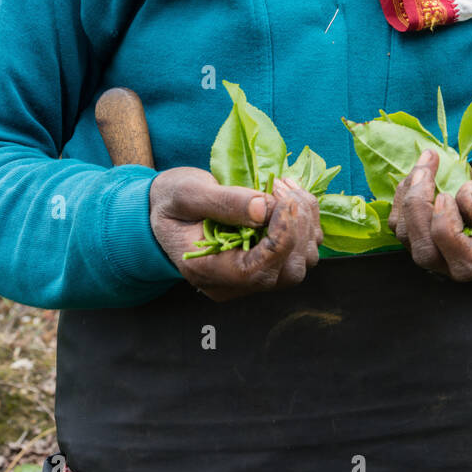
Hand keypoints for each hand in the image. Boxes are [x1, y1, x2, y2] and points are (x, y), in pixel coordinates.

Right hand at [149, 168, 322, 301]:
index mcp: (207, 270)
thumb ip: (223, 202)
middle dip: (296, 227)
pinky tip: (289, 194)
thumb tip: (264, 209)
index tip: (284, 200)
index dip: (281, 238)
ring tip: (284, 188)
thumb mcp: (187, 194)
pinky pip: (302, 249)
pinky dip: (305, 220)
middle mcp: (234, 283)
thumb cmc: (170, 202)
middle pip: (287, 272)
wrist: (165, 211)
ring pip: (301, 261)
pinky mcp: (268, 262)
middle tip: (281, 188)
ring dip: (305, 221)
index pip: (257, 271)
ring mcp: (253, 276)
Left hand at [388, 146, 471, 281]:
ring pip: (409, 238)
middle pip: (428, 254)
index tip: (446, 195)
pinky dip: (403, 195)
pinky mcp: (425, 237)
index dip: (448, 232)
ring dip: (408, 197)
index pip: (468, 263)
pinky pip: (401, 224)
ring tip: (426, 163)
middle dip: (418, 209)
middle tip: (427, 169)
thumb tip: (466, 207)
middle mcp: (466, 261)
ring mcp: (442, 252)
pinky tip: (420, 172)